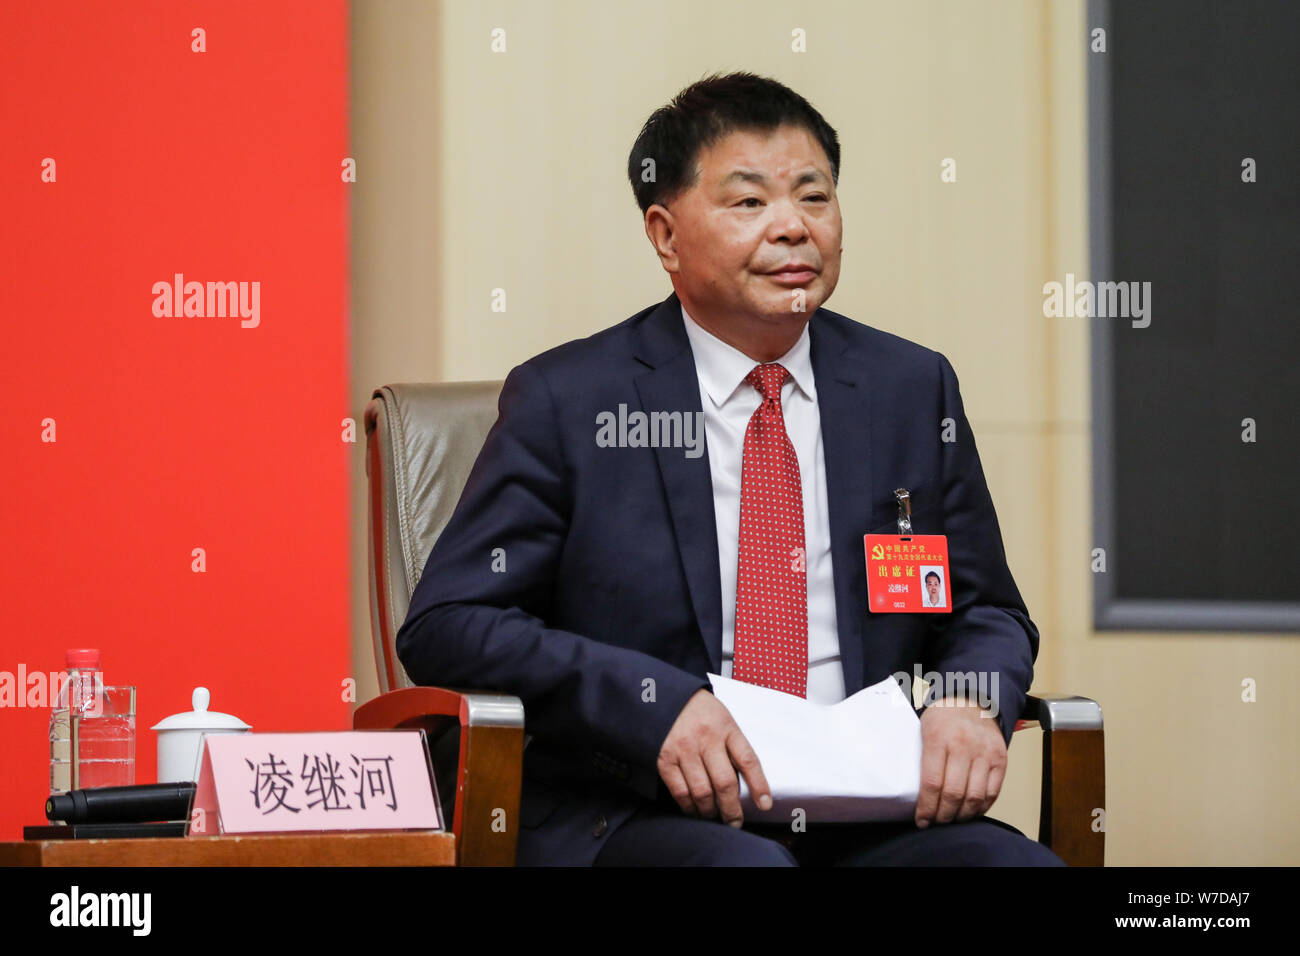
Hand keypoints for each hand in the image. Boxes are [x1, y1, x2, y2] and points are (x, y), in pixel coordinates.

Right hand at [658, 689, 771, 826]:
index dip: (759, 786)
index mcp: (726, 727)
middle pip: (725, 783)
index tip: (765, 805)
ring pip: (702, 792)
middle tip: (735, 822)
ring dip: (710, 812)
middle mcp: (706, 738)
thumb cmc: (700, 712)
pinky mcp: (665, 759)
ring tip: (715, 817)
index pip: (748, 760)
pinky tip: (695, 810)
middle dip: (732, 810)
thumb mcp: (724, 720)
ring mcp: (684, 749)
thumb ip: (733, 747)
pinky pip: (680, 791)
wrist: (666, 696)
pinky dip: (689, 807)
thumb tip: (744, 785)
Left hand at [915, 696, 1005, 827]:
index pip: (932, 782)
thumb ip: (921, 758)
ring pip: (974, 797)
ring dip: (962, 815)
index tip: (922, 821)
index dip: (926, 808)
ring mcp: (985, 752)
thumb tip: (911, 794)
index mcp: (938, 737)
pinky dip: (981, 808)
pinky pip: (993, 792)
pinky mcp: (1001, 759)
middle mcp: (963, 745)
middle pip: (953, 793)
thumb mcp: (923, 729)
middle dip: (943, 815)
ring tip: (952, 820)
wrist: (972, 699)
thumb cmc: (943, 718)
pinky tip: (970, 812)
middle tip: (936, 823)